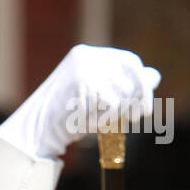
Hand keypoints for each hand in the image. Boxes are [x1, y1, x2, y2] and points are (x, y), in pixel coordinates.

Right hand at [0, 44, 159, 160]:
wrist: (36, 133)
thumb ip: (122, 85)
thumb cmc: (65, 120)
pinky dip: (103, 120)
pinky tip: (86, 125)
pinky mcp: (83, 83)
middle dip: (136, 100)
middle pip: (130, 75)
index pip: (129, 62)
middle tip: (136, 118)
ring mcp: (84, 68)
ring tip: (93, 124)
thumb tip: (154, 76)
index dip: (141, 85)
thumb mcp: (96, 99)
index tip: (145, 109)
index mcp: (89, 56)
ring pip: (121, 94)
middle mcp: (87, 56)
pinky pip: (111, 104)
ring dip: (114, 116)